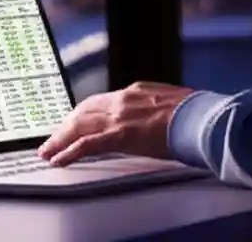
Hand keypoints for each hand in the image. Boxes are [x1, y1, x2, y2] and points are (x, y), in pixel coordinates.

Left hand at [37, 81, 194, 165]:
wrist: (203, 117)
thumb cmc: (197, 113)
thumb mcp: (172, 103)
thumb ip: (156, 108)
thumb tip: (158, 119)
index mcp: (136, 91)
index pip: (101, 102)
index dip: (83, 114)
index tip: (74, 123)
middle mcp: (123, 100)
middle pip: (84, 111)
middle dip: (66, 126)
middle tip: (52, 139)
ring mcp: (120, 116)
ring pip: (80, 126)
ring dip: (61, 140)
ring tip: (48, 152)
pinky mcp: (121, 135)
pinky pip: (88, 144)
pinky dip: (70, 152)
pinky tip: (59, 159)